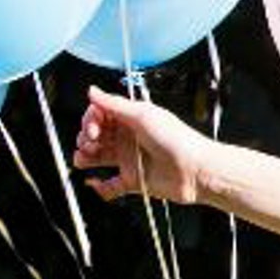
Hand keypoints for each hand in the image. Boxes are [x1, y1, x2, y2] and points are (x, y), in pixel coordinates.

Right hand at [72, 87, 209, 203]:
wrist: (196, 170)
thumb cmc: (177, 140)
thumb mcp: (143, 115)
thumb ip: (114, 104)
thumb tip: (93, 91)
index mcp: (132, 118)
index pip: (101, 115)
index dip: (91, 121)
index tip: (92, 129)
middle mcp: (129, 138)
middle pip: (97, 136)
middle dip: (85, 138)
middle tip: (88, 143)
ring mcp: (130, 159)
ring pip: (100, 158)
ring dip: (86, 158)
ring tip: (82, 160)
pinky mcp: (133, 181)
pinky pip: (111, 186)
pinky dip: (101, 187)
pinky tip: (95, 183)